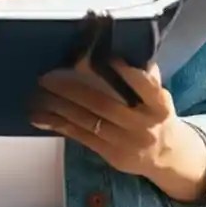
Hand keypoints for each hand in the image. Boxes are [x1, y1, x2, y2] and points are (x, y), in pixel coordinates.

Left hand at [30, 61, 186, 179]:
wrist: (167, 156)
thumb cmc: (156, 116)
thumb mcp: (159, 98)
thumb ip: (144, 81)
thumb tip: (120, 51)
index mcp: (160, 106)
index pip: (146, 87)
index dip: (128, 73)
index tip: (106, 57)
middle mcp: (144, 125)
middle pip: (104, 105)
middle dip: (73, 90)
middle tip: (48, 76)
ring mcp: (126, 142)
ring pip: (87, 121)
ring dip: (59, 107)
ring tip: (38, 94)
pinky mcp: (111, 154)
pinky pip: (81, 136)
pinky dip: (59, 125)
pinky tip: (40, 117)